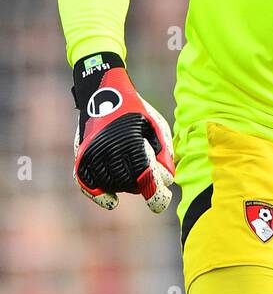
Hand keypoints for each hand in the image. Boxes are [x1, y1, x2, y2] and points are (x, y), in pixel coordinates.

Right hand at [73, 59, 174, 212]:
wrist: (103, 91)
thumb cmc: (137, 110)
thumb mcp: (157, 126)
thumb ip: (164, 152)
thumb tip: (168, 180)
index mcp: (131, 141)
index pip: (144, 177)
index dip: (154, 194)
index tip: (161, 202)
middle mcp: (109, 149)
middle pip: (128, 183)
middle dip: (142, 184)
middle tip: (148, 175)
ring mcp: (93, 154)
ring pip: (110, 184)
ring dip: (124, 186)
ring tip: (133, 175)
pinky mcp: (81, 156)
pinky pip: (88, 185)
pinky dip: (99, 195)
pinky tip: (112, 200)